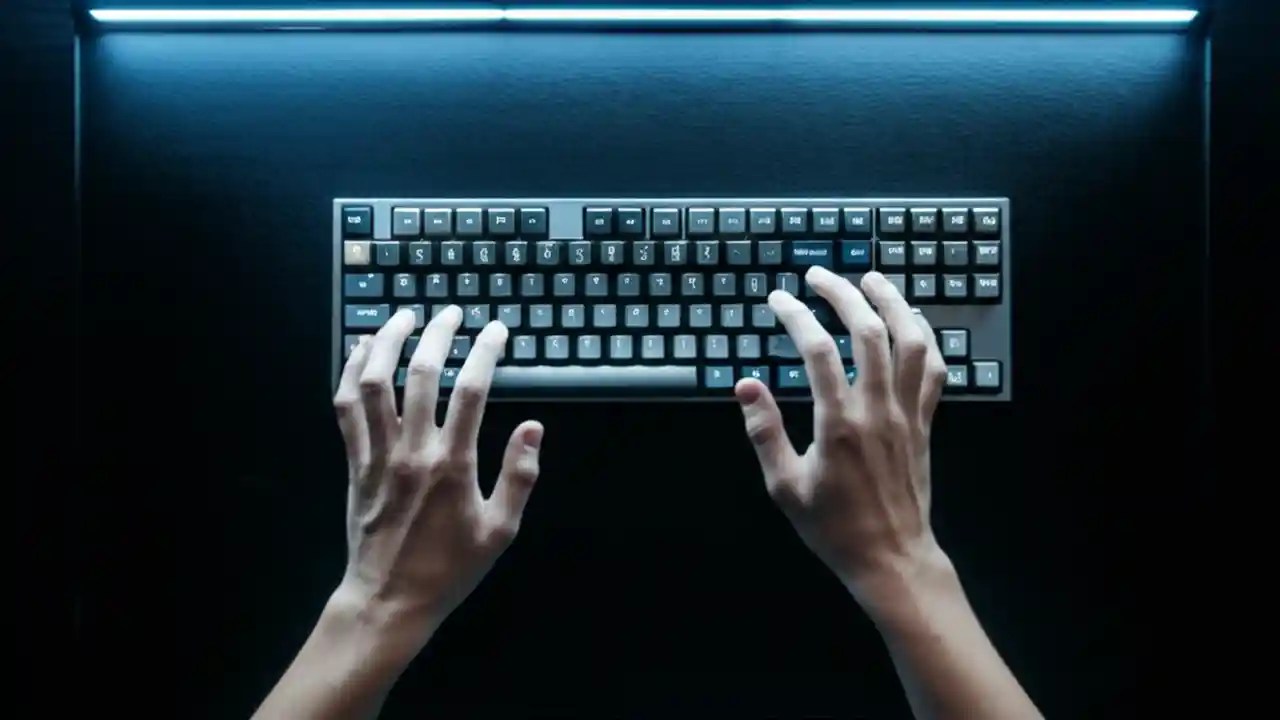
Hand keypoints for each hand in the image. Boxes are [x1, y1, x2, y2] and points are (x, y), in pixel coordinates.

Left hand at [331, 306, 542, 643]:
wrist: (389, 601)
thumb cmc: (450, 569)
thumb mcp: (501, 531)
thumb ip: (520, 477)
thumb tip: (535, 428)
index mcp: (453, 465)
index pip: (472, 392)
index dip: (486, 352)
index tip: (496, 330)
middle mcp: (412, 451)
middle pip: (423, 374)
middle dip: (439, 333)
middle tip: (451, 312)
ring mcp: (378, 455)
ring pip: (376, 383)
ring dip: (388, 342)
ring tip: (403, 317)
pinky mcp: (354, 463)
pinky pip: (346, 408)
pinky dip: (351, 373)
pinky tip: (360, 351)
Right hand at [736, 267, 949, 612]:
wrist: (892, 559)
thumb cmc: (834, 528)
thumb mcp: (784, 487)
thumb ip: (764, 433)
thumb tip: (745, 387)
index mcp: (839, 424)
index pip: (818, 352)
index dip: (796, 317)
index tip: (778, 299)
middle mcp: (879, 410)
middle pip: (869, 331)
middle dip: (843, 294)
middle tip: (819, 276)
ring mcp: (908, 414)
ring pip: (911, 342)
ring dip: (893, 302)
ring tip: (872, 279)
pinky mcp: (926, 423)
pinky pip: (934, 369)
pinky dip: (925, 337)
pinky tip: (910, 322)